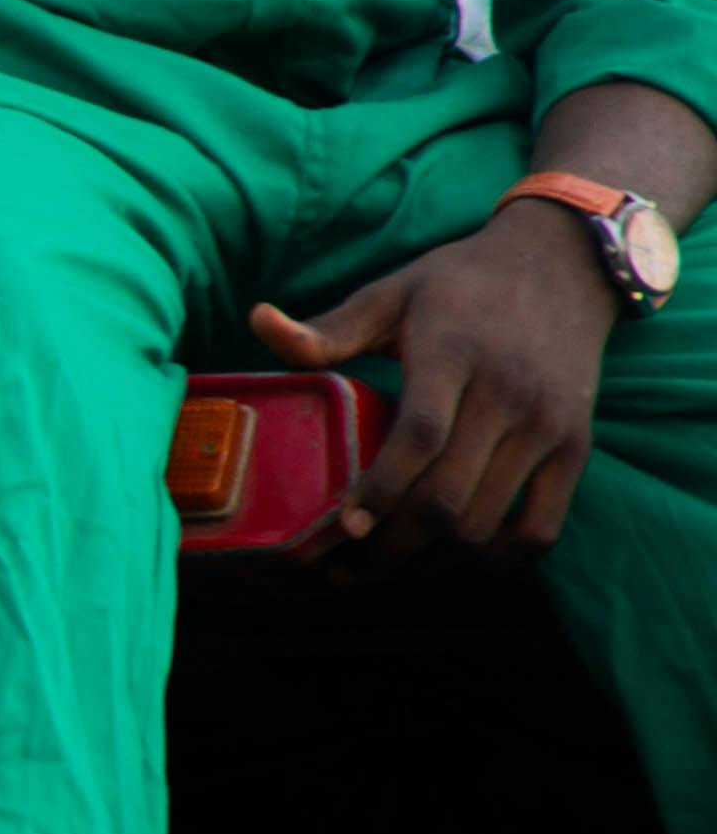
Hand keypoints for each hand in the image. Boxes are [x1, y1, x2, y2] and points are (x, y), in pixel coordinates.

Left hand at [247, 199, 616, 559]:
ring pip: (486, 523)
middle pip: (448, 496)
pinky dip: (496, 555)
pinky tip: (453, 553)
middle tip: (345, 564)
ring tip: (385, 566)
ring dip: (432, 559)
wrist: (561, 266)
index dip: (380, 489)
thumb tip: (257, 322)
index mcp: (453, 354)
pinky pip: (540, 528)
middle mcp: (508, 395)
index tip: (343, 526)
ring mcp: (548, 427)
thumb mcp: (391, 292)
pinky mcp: (575, 449)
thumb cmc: (459, 283)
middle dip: (391, 545)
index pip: (419, 435)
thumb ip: (329, 327)